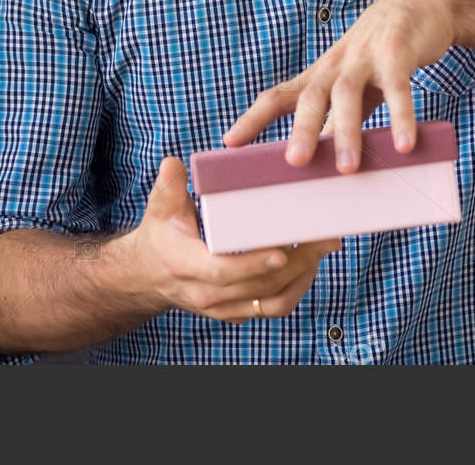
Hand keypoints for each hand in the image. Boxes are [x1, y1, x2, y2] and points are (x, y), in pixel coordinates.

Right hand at [125, 157, 339, 322]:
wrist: (149, 276)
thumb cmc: (160, 236)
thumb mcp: (159, 208)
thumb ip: (169, 186)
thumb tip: (173, 163)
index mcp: (187, 266)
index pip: (223, 271)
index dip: (254, 263)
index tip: (282, 249)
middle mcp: (207, 294)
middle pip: (259, 286)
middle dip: (297, 263)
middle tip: (325, 237)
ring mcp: (224, 308)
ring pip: (272, 302)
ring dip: (303, 277)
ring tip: (323, 247)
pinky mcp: (237, 311)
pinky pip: (273, 307)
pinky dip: (296, 287)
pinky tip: (310, 263)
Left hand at [224, 0, 458, 171]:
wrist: (418, 3)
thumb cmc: (380, 53)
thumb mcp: (356, 86)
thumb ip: (339, 119)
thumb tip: (327, 161)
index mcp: (320, 74)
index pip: (278, 96)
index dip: (253, 118)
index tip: (230, 142)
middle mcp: (336, 64)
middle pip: (310, 96)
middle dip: (301, 129)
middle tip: (294, 163)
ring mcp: (365, 56)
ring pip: (347, 93)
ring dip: (346, 131)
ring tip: (347, 168)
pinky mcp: (397, 53)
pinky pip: (398, 88)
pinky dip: (400, 117)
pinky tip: (404, 145)